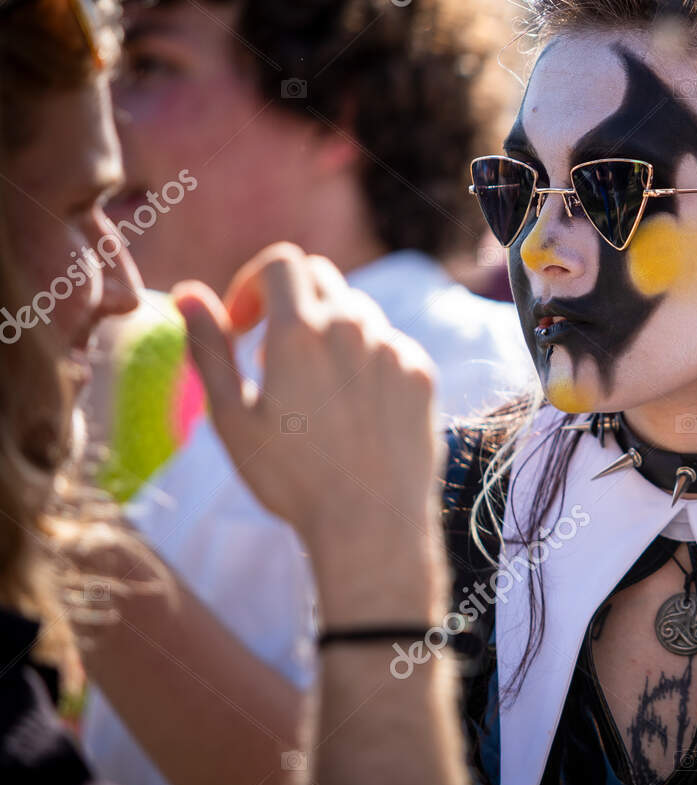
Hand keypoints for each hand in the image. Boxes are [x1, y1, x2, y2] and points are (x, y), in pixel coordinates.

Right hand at [172, 243, 440, 558]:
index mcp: (302, 332)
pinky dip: (365, 360)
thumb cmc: (291, 477)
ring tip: (314, 392)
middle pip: (321, 278)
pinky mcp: (422, 373)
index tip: (243, 326)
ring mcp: (395, 349)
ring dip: (329, 333)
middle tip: (272, 360)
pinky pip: (389, 345)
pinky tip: (354, 409)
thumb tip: (186, 293)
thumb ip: (208, 347)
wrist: (370, 522)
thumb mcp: (231, 415)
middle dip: (289, 303)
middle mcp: (354, 328)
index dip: (253, 284)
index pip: (282, 262)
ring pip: (357, 312)